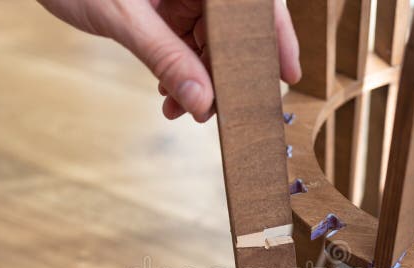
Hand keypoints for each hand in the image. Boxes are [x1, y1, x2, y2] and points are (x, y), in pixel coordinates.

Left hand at [37, 0, 300, 121]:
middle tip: (214, 111)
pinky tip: (167, 96)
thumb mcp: (124, 16)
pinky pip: (185, 43)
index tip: (289, 78)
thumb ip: (165, 58)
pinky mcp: (165, 5)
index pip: (254, 7)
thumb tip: (203, 103)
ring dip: (199, 81)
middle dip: (224, 75)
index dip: (277, 41)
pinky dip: (179, 71)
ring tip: (180, 111)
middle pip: (234, 31)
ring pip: (210, 42)